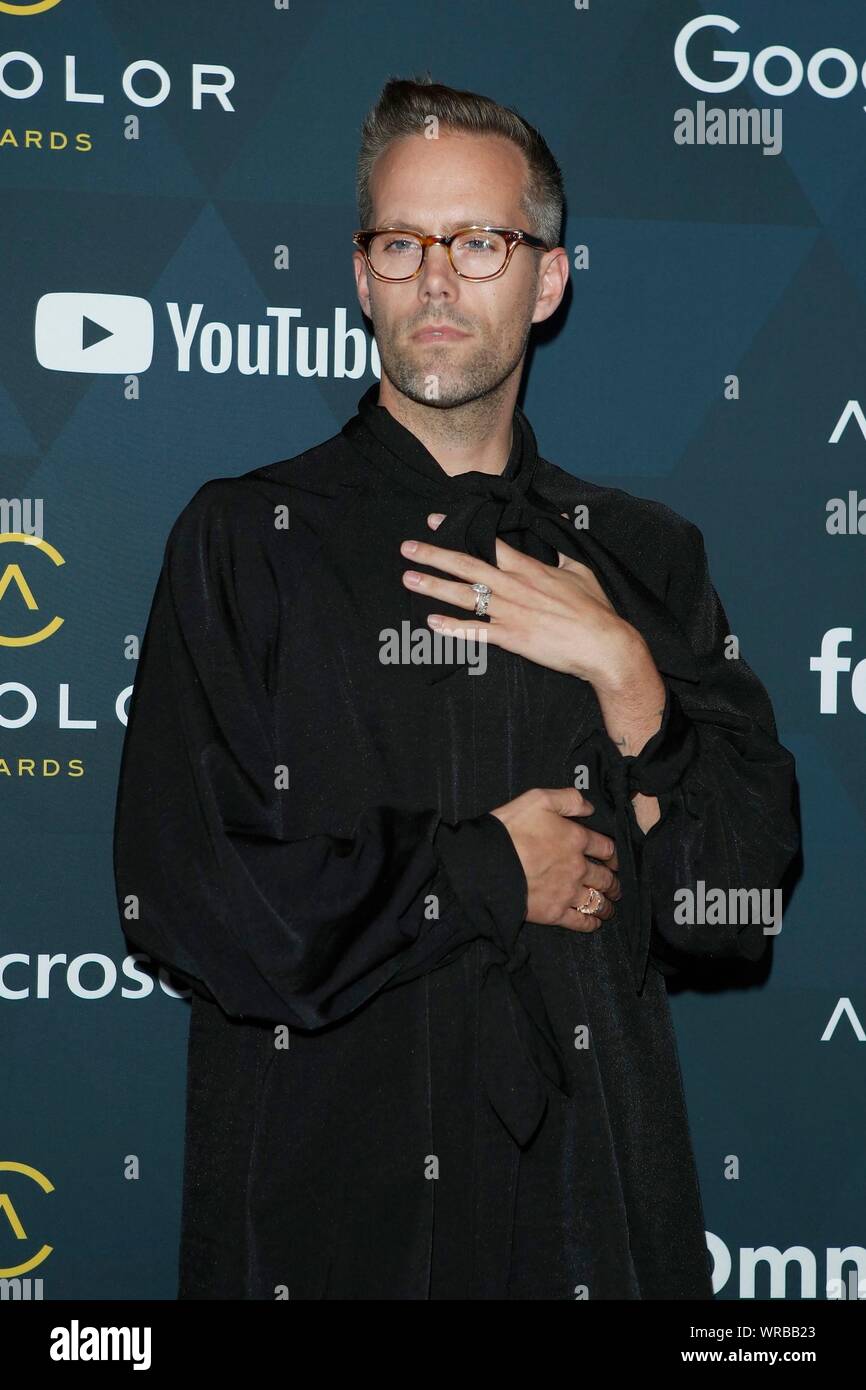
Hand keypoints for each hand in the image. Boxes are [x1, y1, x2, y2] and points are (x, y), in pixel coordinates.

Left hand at [400, 514, 637, 687]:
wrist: (604, 645)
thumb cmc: (594, 608)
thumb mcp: (580, 569)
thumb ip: (562, 544)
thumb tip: (562, 516)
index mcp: (529, 568)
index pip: (488, 542)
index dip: (460, 529)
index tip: (436, 520)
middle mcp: (514, 586)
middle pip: (467, 566)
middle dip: (435, 555)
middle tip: (408, 547)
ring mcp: (510, 612)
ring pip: (465, 596)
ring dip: (434, 587)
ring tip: (409, 579)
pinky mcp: (512, 638)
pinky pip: (476, 632)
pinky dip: (452, 627)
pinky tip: (431, 622)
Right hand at [491, 787, 621, 932]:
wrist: (488, 864)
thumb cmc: (510, 829)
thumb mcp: (539, 799)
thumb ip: (569, 799)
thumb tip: (590, 808)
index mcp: (577, 839)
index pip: (607, 848)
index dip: (613, 854)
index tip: (614, 860)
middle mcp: (578, 868)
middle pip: (606, 878)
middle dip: (613, 883)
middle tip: (616, 887)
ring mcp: (568, 892)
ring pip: (597, 901)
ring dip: (606, 905)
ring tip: (609, 908)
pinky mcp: (555, 912)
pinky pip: (580, 921)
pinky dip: (590, 923)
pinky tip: (594, 923)